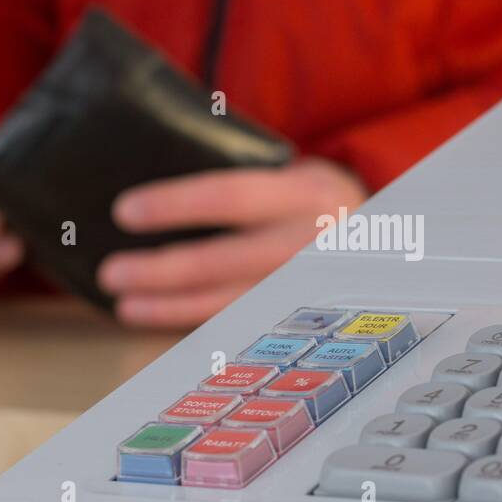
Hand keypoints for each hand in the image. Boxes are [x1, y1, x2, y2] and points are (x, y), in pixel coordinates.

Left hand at [98, 157, 367, 327]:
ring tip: (124, 303)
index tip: (125, 211)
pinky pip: (240, 325)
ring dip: (170, 307)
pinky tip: (161, 319)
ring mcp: (308, 288)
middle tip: (111, 272)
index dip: (175, 205)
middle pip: (224, 261)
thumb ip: (247, 179)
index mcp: (305, 193)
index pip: (230, 196)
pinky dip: (196, 324)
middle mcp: (311, 243)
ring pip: (229, 303)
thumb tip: (156, 180)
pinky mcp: (302, 318)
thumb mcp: (295, 176)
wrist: (389, 241)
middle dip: (162, 270)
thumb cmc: (316, 202)